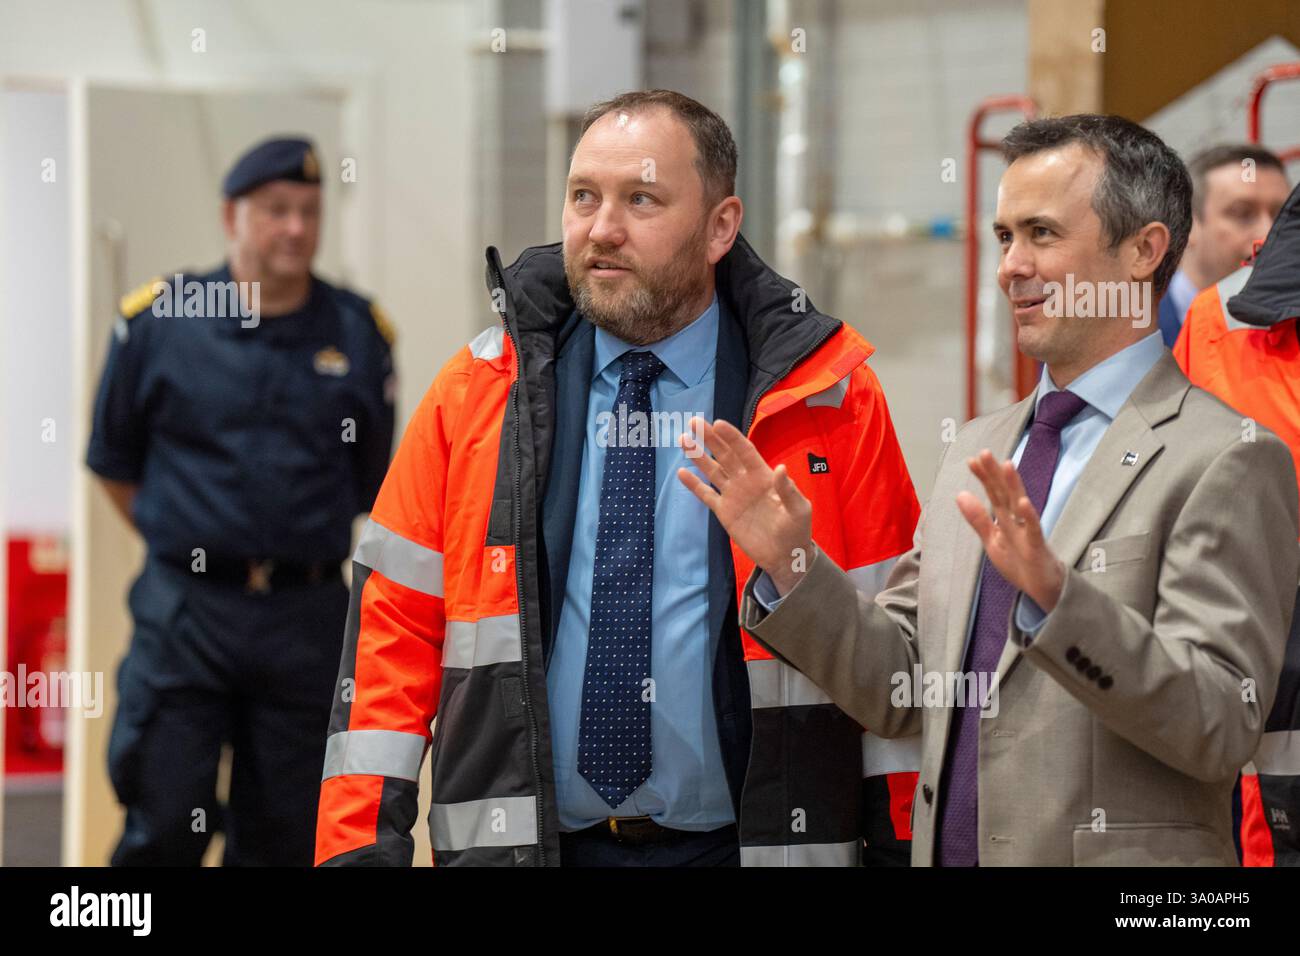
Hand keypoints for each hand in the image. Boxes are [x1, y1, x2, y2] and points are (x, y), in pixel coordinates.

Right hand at [676, 417, 812, 595]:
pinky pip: (706, 495)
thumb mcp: (799, 510)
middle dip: (711, 439)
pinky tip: (682, 473)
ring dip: (698, 456)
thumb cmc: (796, 530)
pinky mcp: (724, 512)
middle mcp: (745, 480)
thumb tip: (780, 468)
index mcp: (763, 475)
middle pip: (725, 455)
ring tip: (684, 440)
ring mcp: (733, 495)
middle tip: (695, 422)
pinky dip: (693, 485)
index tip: (718, 424)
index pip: (745, 451)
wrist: (785, 556)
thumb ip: (788, 490)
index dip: (732, 437)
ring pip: (713, 471)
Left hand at [955, 449, 1065, 611]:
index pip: (993, 493)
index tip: (971, 460)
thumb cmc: (1020, 562)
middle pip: (1004, 493)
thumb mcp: (992, 540)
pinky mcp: (1037, 546)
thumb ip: (978, 518)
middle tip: (984, 453)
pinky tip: (1024, 502)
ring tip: (1007, 465)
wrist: (1043, 588)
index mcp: (1006, 518)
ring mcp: (1028, 531)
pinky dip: (1029, 516)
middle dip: (995, 474)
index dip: (983, 477)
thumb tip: (960, 494)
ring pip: (1019, 505)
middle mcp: (1017, 520)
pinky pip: (1033, 529)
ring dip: (1014, 486)